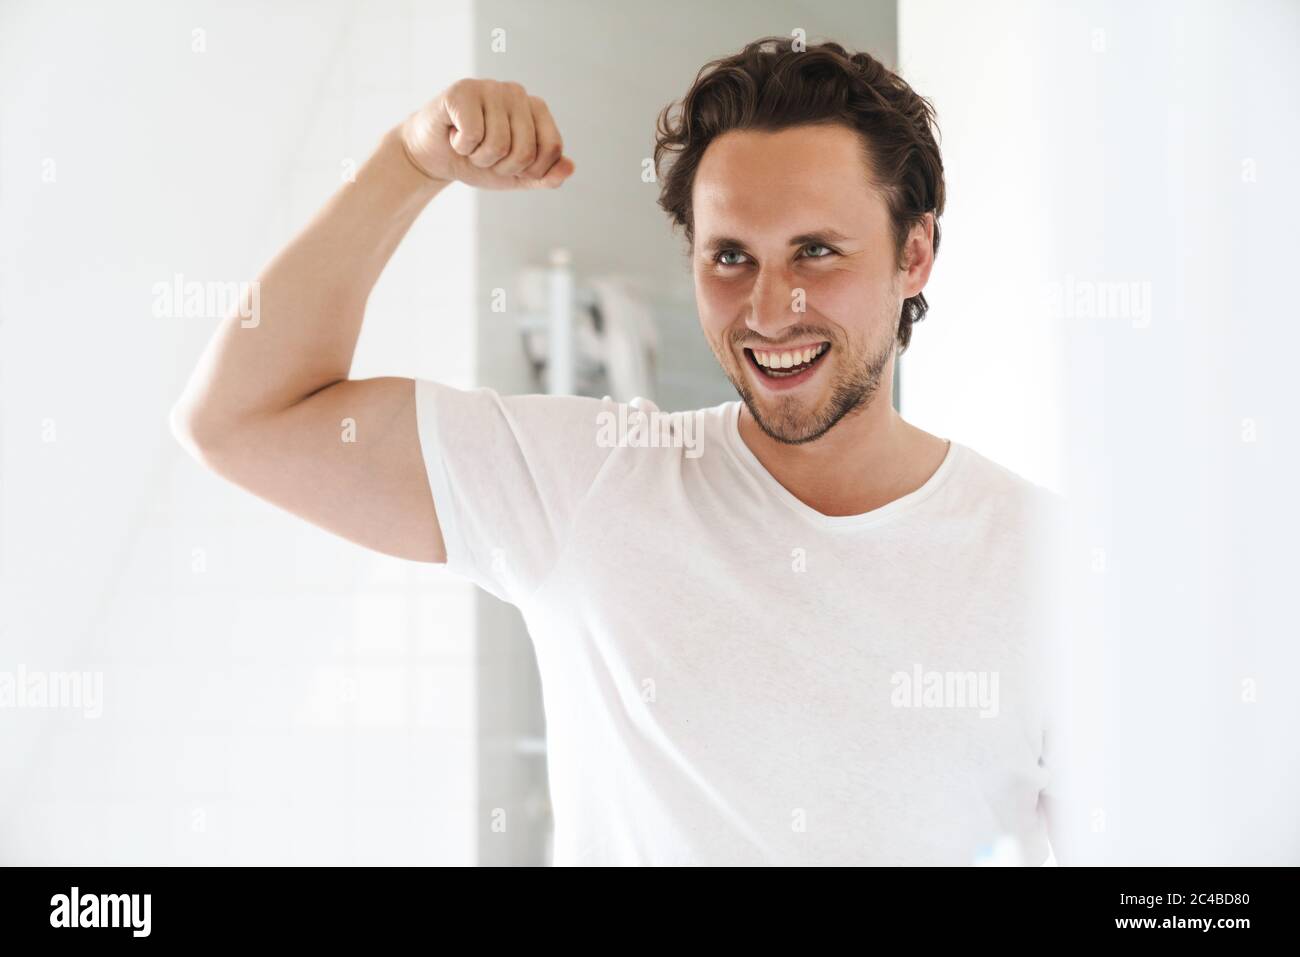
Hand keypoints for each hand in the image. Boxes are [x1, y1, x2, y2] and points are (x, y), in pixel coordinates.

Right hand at [400, 79, 574, 189]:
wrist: (434, 157)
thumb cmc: (478, 162)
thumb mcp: (517, 176)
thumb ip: (546, 176)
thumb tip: (570, 168)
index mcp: (537, 109)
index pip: (553, 148)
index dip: (531, 170)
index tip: (511, 165)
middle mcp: (517, 92)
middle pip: (526, 150)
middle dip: (502, 166)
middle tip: (485, 155)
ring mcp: (490, 88)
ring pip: (498, 144)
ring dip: (479, 157)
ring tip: (469, 145)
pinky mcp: (463, 91)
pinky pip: (473, 135)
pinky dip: (461, 146)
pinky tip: (455, 135)